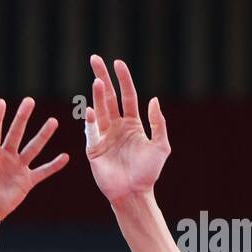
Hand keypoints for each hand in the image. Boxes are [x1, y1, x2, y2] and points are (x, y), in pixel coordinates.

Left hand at [0, 98, 67, 223]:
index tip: (2, 102)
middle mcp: (5, 156)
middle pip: (16, 133)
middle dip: (23, 117)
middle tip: (30, 101)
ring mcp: (17, 168)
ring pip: (33, 148)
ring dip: (43, 136)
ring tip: (53, 121)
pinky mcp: (26, 182)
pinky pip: (43, 171)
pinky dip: (54, 165)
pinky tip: (65, 157)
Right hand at [84, 54, 169, 202]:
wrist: (134, 193)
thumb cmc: (149, 172)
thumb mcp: (161, 146)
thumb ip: (158, 124)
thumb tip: (154, 100)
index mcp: (132, 124)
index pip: (127, 96)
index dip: (123, 79)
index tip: (118, 63)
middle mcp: (116, 126)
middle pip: (108, 97)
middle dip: (102, 77)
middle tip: (95, 58)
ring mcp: (103, 136)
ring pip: (99, 110)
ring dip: (97, 96)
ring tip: (96, 80)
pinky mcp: (93, 149)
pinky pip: (91, 132)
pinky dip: (90, 121)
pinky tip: (90, 110)